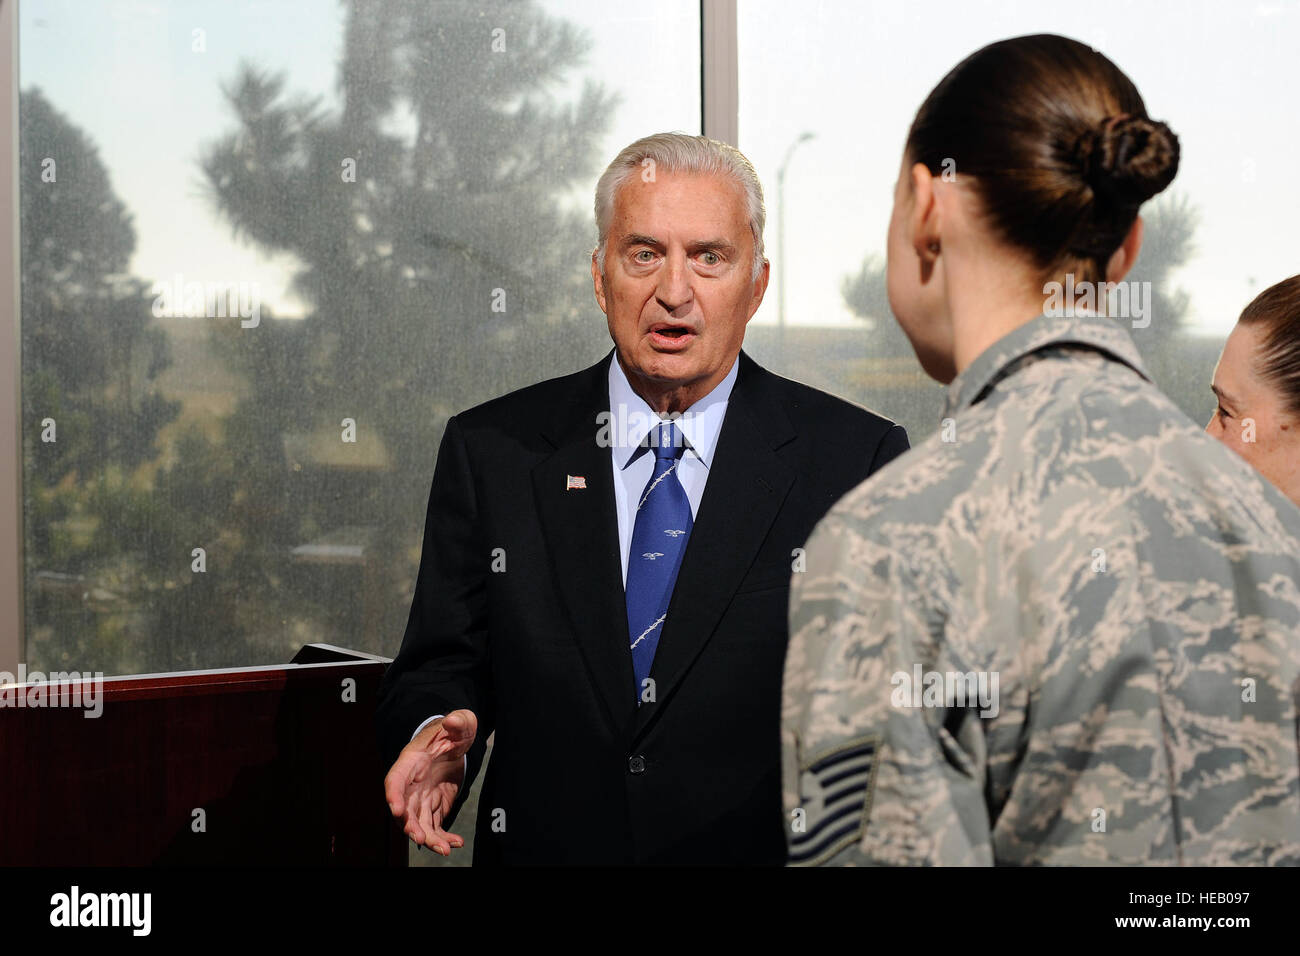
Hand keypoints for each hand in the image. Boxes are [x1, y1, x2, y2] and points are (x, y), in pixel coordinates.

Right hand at [384, 709, 477, 855]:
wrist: (456, 743)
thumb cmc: (453, 731)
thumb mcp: (460, 722)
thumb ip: (458, 721)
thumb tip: (454, 721)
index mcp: (411, 761)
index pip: (396, 779)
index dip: (393, 796)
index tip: (396, 811)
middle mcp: (412, 784)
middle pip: (404, 809)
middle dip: (410, 825)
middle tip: (421, 838)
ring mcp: (422, 798)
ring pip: (419, 823)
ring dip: (428, 838)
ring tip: (443, 849)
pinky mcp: (434, 807)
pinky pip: (435, 826)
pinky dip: (443, 837)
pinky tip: (455, 843)